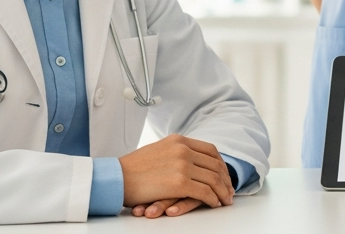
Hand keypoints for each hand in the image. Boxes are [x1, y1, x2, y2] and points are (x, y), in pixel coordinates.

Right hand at [119, 134, 233, 216]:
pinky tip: (214, 204)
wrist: (115, 177)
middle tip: (229, 190)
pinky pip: (205, 192)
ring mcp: (182, 165)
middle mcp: (183, 149)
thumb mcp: (158, 150)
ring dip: (222, 191)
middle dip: (225, 179)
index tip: (224, 175)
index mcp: (179, 140)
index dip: (220, 164)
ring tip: (225, 200)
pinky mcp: (179, 182)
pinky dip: (213, 199)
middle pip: (215, 165)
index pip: (210, 150)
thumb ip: (176, 152)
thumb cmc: (132, 169)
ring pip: (213, 179)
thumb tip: (190, 160)